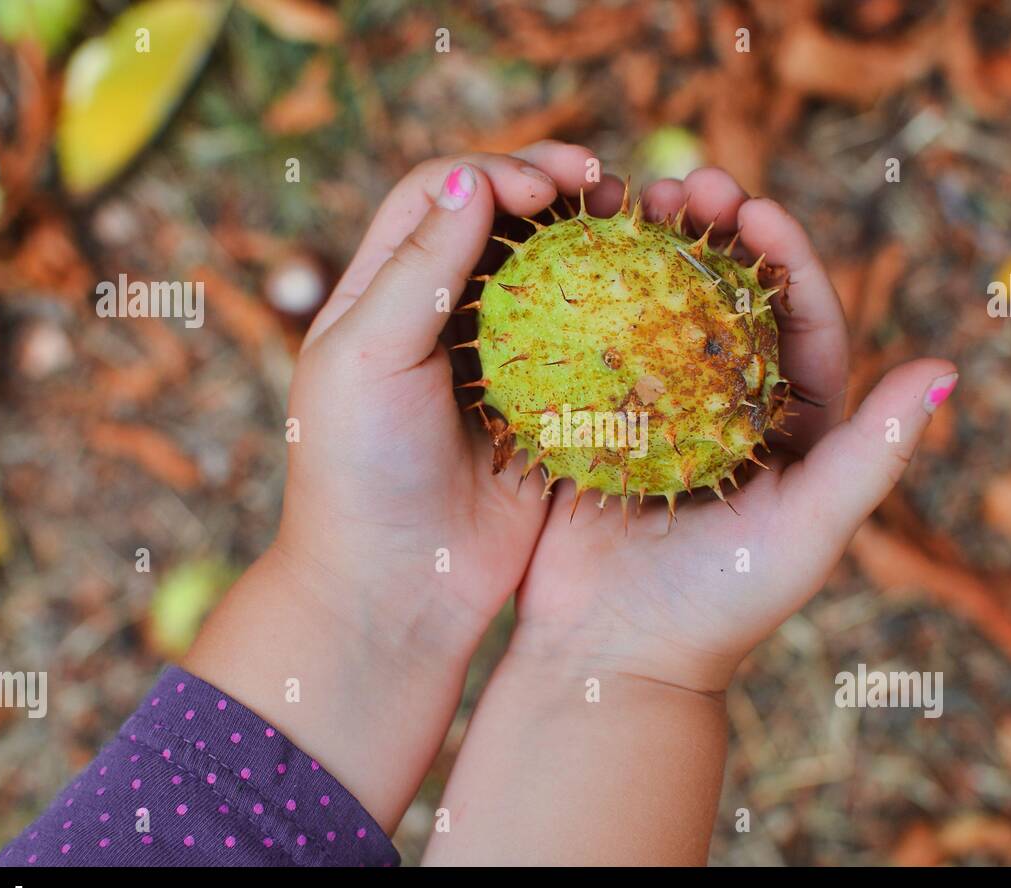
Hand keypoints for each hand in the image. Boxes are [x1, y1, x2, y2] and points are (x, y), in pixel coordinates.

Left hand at [185, 142, 608, 829]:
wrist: (393, 591)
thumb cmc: (358, 471)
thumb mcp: (369, 357)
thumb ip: (418, 267)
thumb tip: (471, 179)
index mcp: (385, 294)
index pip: (440, 197)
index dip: (494, 173)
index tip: (547, 185)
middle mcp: (442, 320)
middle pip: (503, 227)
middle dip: (554, 194)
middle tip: (605, 185)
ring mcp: (499, 367)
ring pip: (552, 280)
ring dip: (592, 245)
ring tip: (637, 226)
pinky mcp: (543, 413)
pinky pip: (587, 349)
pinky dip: (618, 317)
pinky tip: (652, 301)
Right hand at [510, 167, 957, 692]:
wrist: (615, 659)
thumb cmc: (723, 607)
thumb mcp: (810, 532)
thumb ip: (873, 454)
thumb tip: (945, 368)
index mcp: (794, 427)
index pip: (805, 321)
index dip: (787, 256)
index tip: (753, 206)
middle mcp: (732, 410)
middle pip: (733, 300)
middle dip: (716, 233)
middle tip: (687, 183)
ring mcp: (663, 412)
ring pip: (664, 310)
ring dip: (653, 252)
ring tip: (629, 202)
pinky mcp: (601, 424)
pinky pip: (602, 346)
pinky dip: (592, 298)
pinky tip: (573, 258)